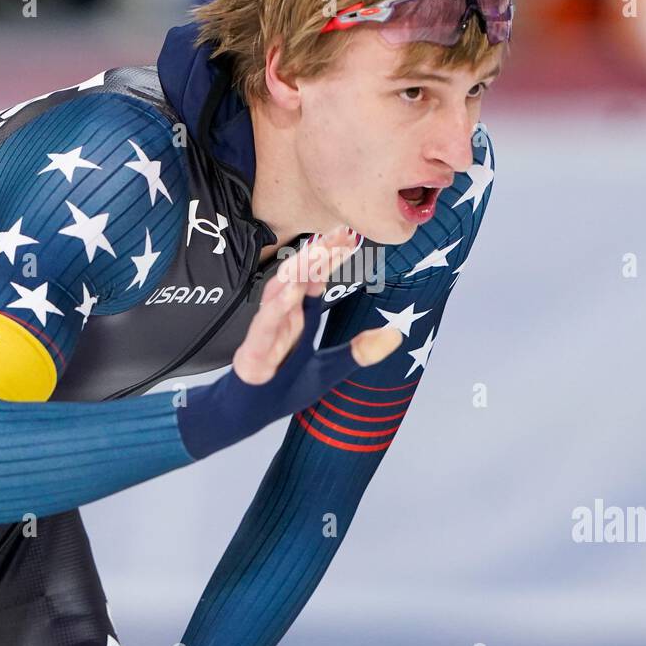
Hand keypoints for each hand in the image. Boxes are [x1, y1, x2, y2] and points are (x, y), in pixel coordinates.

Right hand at [232, 225, 401, 383]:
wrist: (248, 413)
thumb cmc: (284, 387)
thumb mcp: (331, 368)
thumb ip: (360, 352)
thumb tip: (397, 335)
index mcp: (299, 317)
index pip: (315, 280)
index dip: (330, 259)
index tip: (349, 237)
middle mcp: (282, 317)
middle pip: (298, 278)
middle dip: (317, 254)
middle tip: (338, 232)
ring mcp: (266, 331)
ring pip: (280, 293)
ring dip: (297, 272)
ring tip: (318, 251)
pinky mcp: (252, 351)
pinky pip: (264, 326)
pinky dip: (276, 309)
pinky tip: (292, 292)